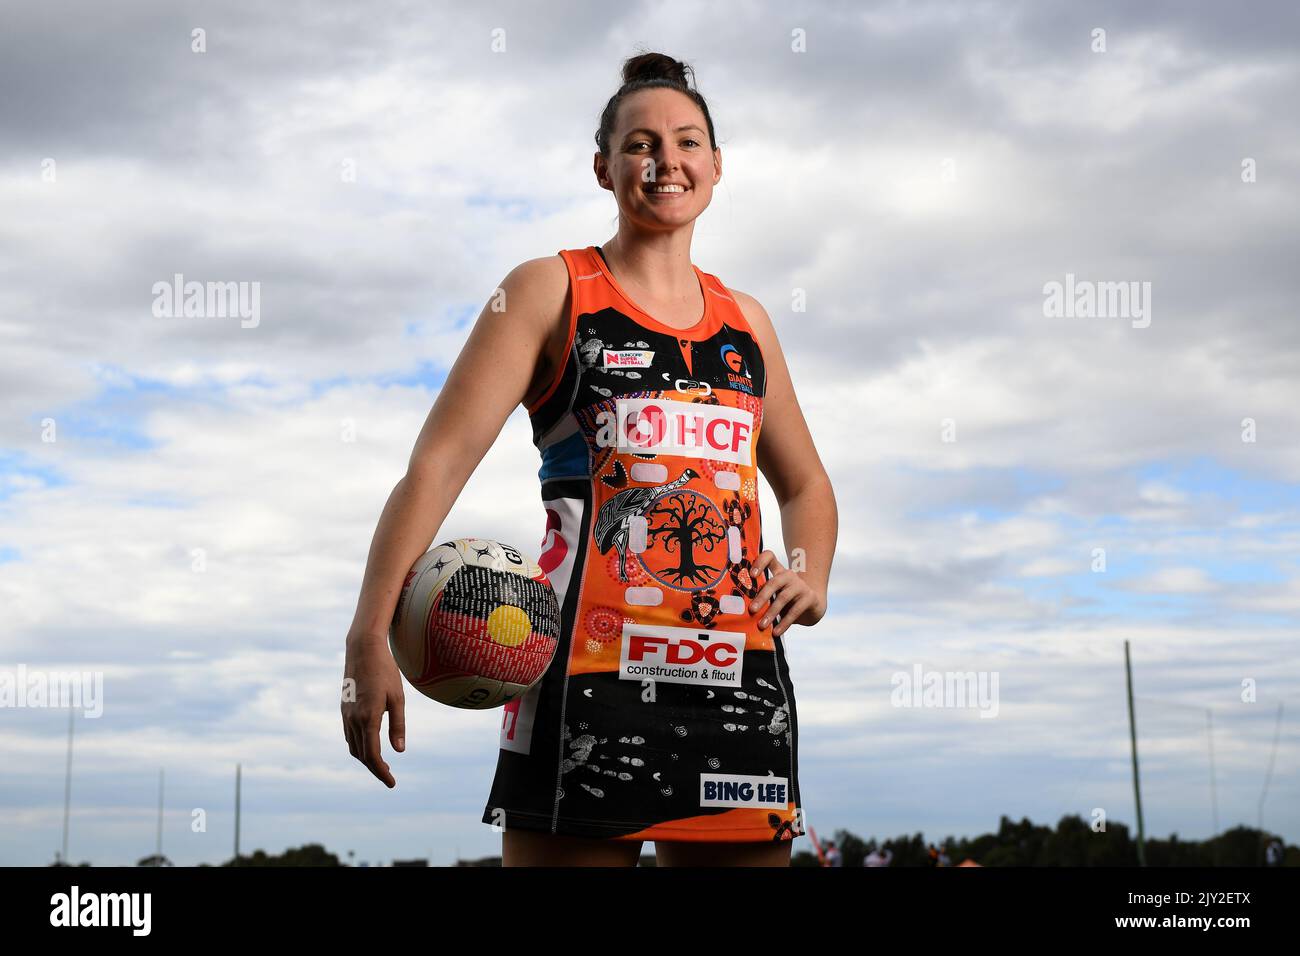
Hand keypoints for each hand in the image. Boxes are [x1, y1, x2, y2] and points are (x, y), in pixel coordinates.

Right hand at [341, 632, 405, 787]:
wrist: (363, 649)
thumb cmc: (385, 671)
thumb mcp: (398, 698)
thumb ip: (398, 725)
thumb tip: (399, 750)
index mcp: (368, 717)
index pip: (373, 754)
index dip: (381, 772)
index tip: (391, 783)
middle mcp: (354, 719)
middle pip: (361, 755)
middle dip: (375, 768)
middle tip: (389, 777)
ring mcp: (346, 714)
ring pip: (353, 746)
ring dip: (366, 759)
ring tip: (382, 764)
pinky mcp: (344, 709)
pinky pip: (349, 735)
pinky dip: (359, 746)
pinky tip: (369, 746)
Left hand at [749, 550, 825, 636]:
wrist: (813, 606)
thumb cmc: (787, 601)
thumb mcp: (775, 596)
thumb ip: (762, 598)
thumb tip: (740, 612)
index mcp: (778, 571)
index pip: (769, 556)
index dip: (760, 561)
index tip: (751, 574)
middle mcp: (789, 576)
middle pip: (774, 582)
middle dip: (762, 597)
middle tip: (752, 610)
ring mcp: (800, 586)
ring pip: (783, 597)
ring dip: (771, 612)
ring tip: (761, 625)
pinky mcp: (809, 597)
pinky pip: (795, 611)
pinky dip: (784, 623)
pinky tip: (776, 632)